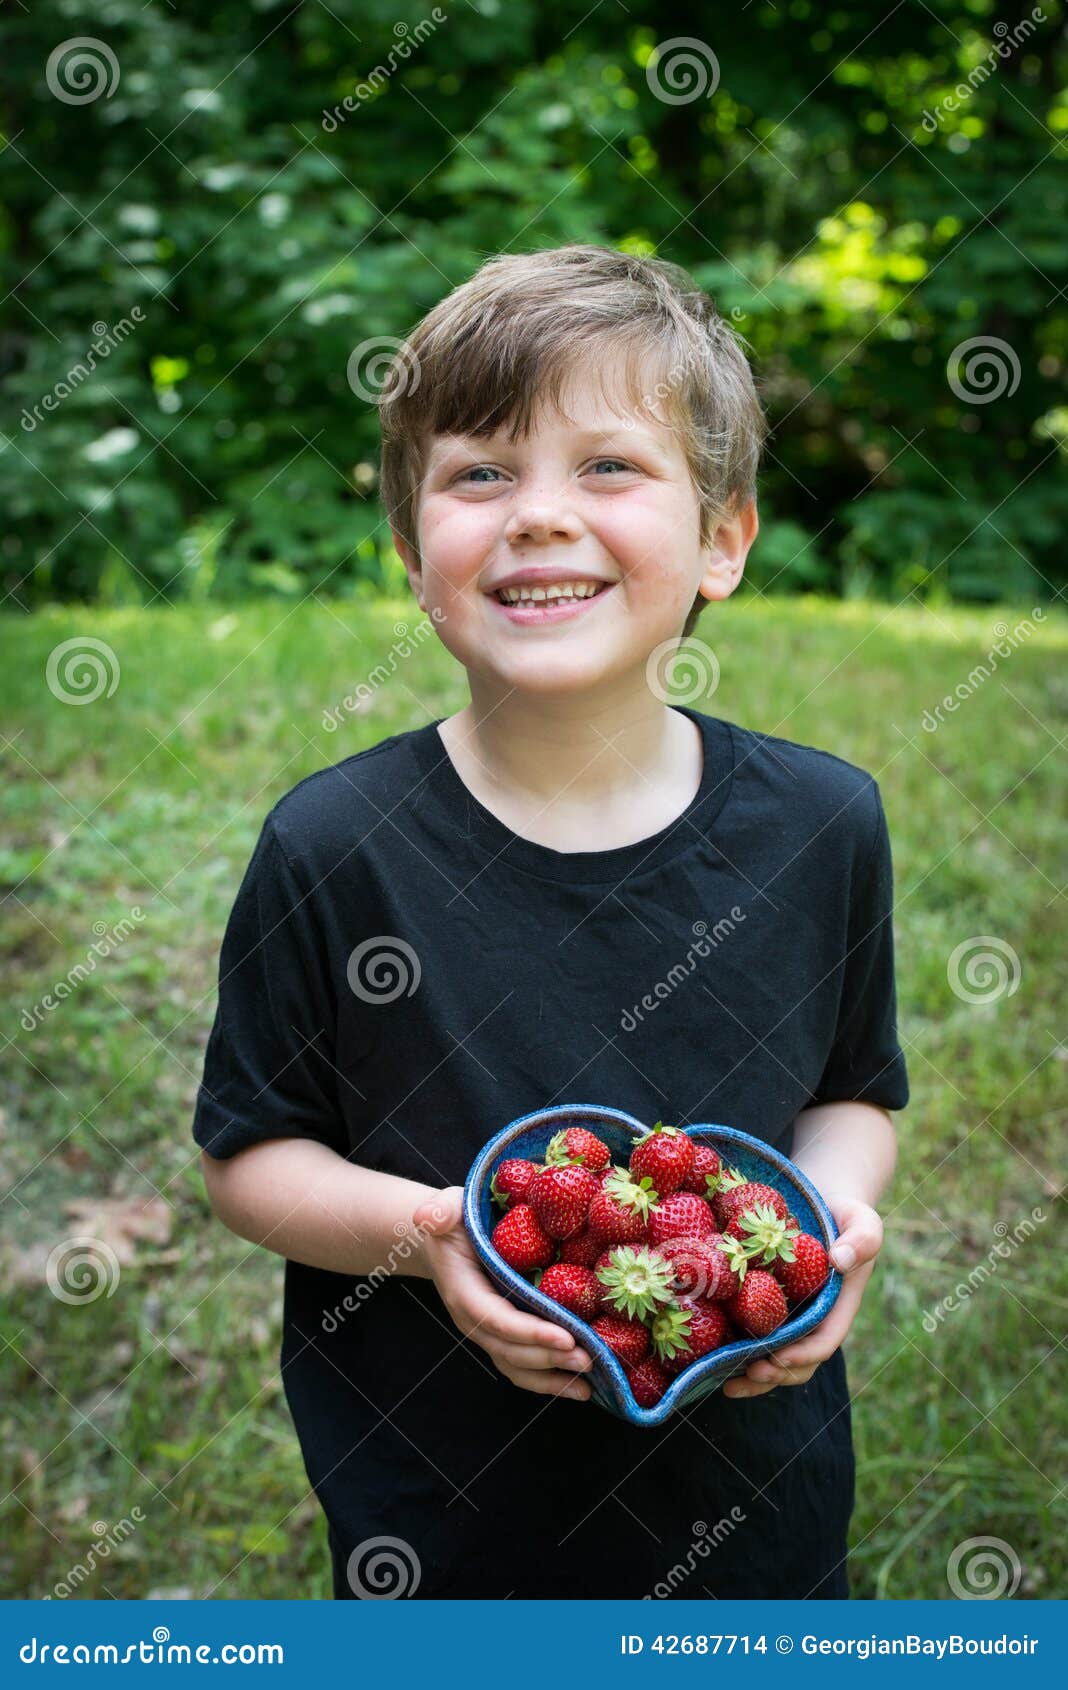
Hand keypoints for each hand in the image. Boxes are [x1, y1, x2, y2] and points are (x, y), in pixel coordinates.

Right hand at [411, 1187, 592, 1402]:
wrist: (443, 1242)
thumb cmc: (452, 1222)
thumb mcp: (446, 1208)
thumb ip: (439, 1211)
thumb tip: (427, 1217)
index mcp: (463, 1291)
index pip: (496, 1318)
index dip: (529, 1332)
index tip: (565, 1338)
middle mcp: (473, 1320)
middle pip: (510, 1349)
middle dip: (550, 1359)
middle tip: (588, 1361)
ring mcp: (486, 1332)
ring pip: (516, 1365)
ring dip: (551, 1379)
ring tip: (587, 1385)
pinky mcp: (500, 1337)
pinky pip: (520, 1367)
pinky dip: (547, 1380)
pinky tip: (576, 1385)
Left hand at [722, 1194, 882, 1399]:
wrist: (823, 1203)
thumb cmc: (846, 1214)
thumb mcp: (863, 1222)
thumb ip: (861, 1240)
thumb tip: (840, 1260)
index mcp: (837, 1308)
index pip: (823, 1342)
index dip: (802, 1355)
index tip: (778, 1357)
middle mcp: (812, 1320)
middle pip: (796, 1362)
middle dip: (773, 1374)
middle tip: (746, 1375)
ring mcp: (789, 1316)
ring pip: (772, 1356)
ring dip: (752, 1375)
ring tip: (726, 1385)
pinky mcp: (765, 1304)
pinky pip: (752, 1332)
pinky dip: (734, 1347)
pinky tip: (710, 1354)